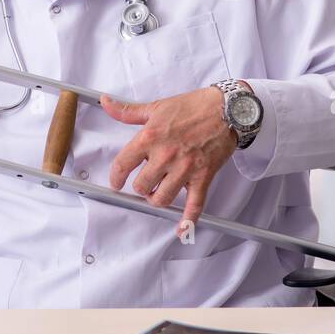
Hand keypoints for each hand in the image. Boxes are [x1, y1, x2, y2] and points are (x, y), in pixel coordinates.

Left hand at [101, 86, 237, 235]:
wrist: (227, 108)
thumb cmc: (193, 106)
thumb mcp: (157, 107)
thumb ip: (128, 111)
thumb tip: (107, 103)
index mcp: (150, 137)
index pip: (122, 165)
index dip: (115, 178)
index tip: (116, 183)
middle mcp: (165, 156)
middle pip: (141, 186)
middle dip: (140, 187)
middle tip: (144, 183)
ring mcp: (185, 169)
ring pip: (162, 198)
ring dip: (157, 199)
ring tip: (158, 193)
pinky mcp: (203, 177)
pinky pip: (195, 204)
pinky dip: (188, 220)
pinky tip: (182, 229)